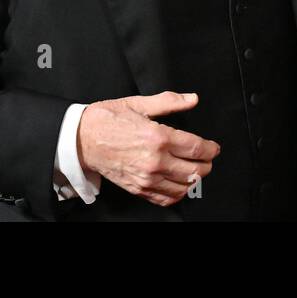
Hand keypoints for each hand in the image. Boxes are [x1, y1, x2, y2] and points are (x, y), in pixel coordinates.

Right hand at [76, 91, 219, 206]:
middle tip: (208, 158)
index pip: (196, 148)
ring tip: (196, 170)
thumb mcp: (139, 104)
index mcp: (158, 137)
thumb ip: (169, 101)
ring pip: (183, 186)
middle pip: (195, 170)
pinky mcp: (138, 188)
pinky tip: (180, 184)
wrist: (82, 139)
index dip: (210, 149)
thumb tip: (191, 99)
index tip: (214, 148)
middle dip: (207, 164)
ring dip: (195, 179)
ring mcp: (146, 177)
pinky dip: (178, 194)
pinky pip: (165, 198)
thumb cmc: (107, 120)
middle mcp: (155, 160)